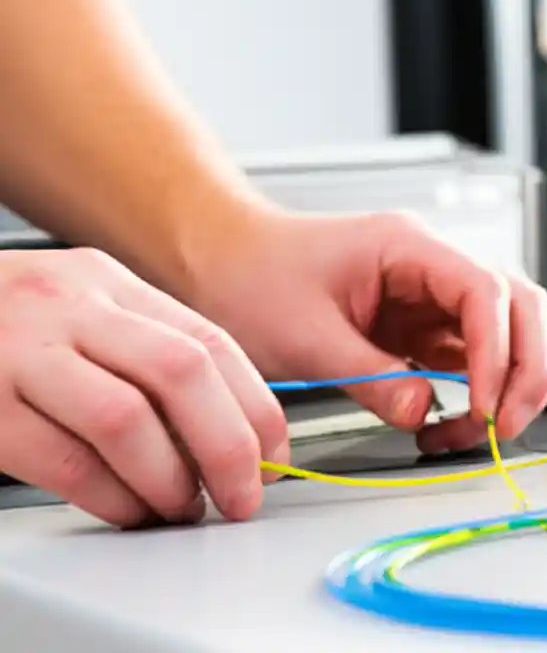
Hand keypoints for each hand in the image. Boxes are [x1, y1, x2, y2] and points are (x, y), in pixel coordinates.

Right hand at [0, 248, 287, 527]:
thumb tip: (236, 426)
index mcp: (108, 282)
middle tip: (243, 494)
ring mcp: (19, 351)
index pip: (213, 342)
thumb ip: (147, 351)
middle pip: (183, 374)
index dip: (257, 409)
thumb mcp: (78, 312)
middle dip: (230, 446)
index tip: (273, 457)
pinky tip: (128, 509)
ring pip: (127, 420)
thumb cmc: (1, 328)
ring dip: (170, 478)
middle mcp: (68, 305)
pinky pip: (66, 462)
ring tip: (180, 507)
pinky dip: (112, 497)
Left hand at [188, 209, 546, 453]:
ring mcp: (432, 296)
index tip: (482, 403)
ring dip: (506, 384)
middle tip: (503, 424)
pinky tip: (446, 424)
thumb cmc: (252, 277)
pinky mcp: (422, 327)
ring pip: (507, 334)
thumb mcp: (304, 335)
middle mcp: (432, 265)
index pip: (485, 290)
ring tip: (476, 431)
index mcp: (408, 246)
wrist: (220, 264)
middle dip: (525, 368)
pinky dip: (472, 395)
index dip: (496, 350)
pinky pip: (470, 359)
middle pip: (520, 306)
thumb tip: (422, 412)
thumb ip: (368, 376)